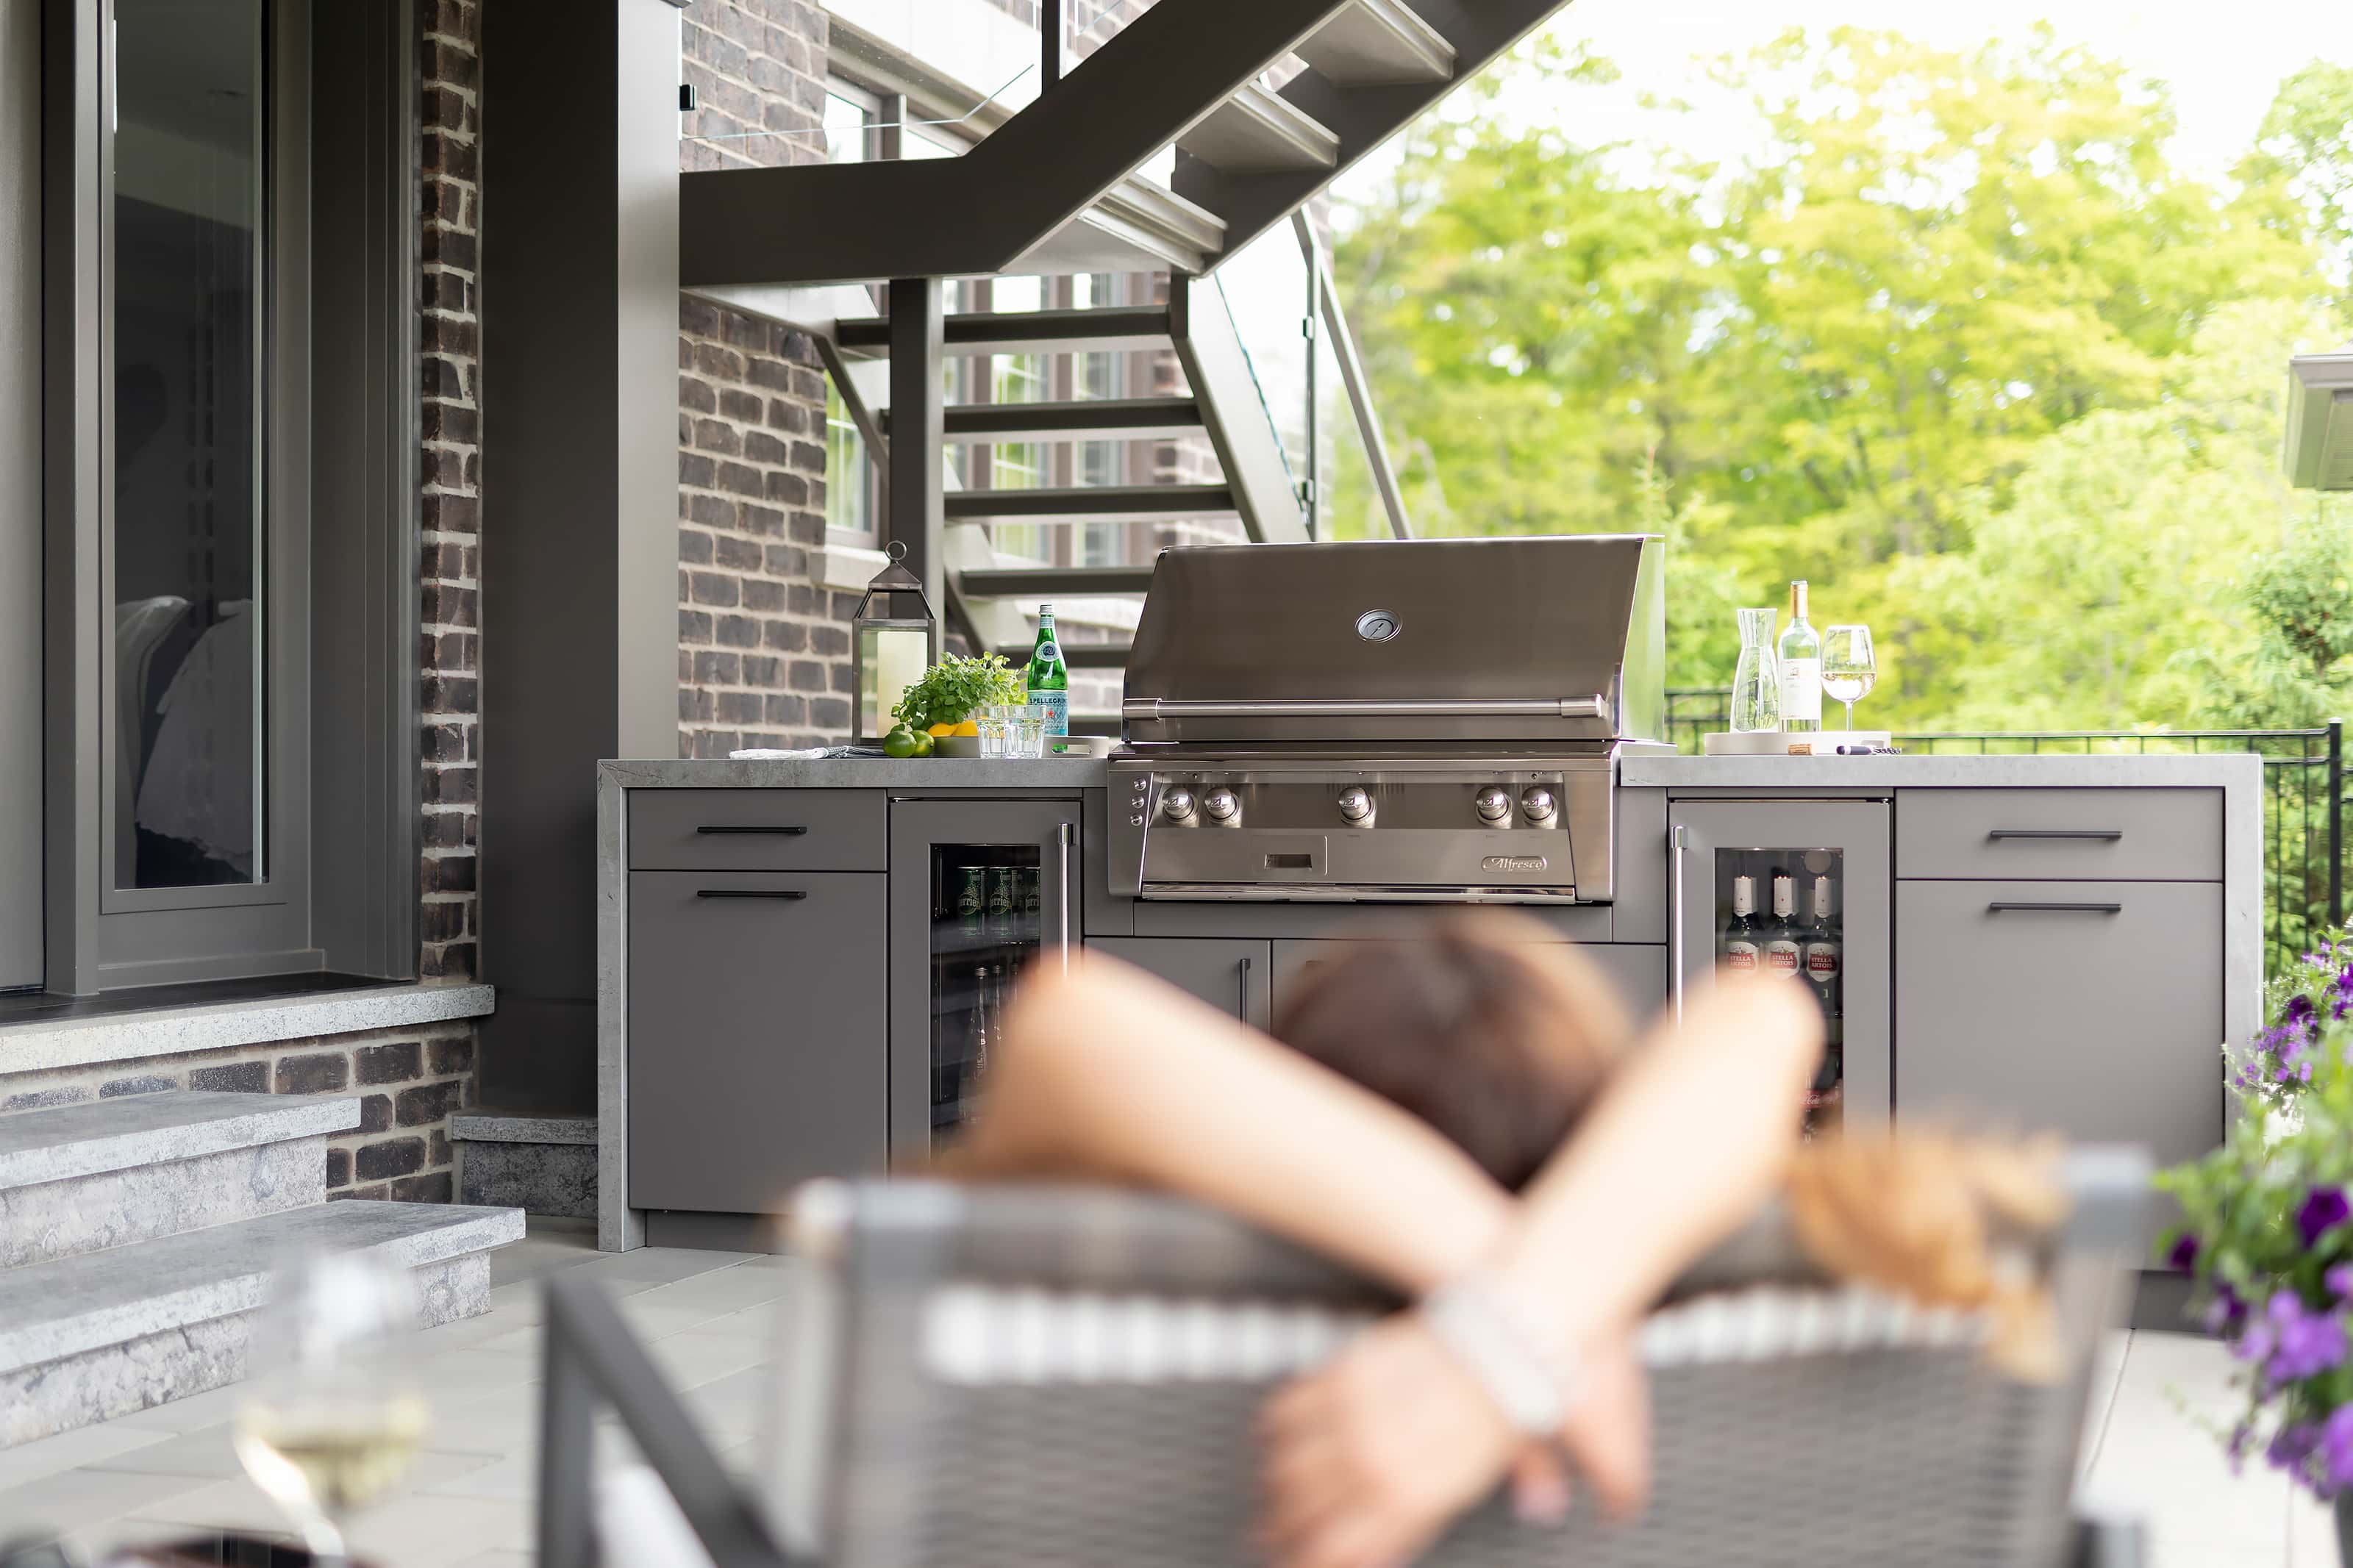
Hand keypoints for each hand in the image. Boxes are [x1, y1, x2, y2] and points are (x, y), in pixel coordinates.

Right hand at [1257, 1315, 1650, 1567]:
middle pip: (1309, 1511)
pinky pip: (1300, 1407)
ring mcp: (1363, 1411)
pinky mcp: (1356, 1367)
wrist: (1523, 1309)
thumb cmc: (1545, 1381)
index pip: (1348, 1548)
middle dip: (1286, 1534)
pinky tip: (1276, 1438)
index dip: (1320, 1564)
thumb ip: (1561, 1481)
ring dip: (1277, 1488)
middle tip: (1270, 1545)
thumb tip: (1574, 1505)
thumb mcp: (1569, 1447)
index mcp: (1422, 1494)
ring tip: (1267, 1504)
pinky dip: (1282, 1428)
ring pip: (1293, 1463)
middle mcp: (1381, 1458)